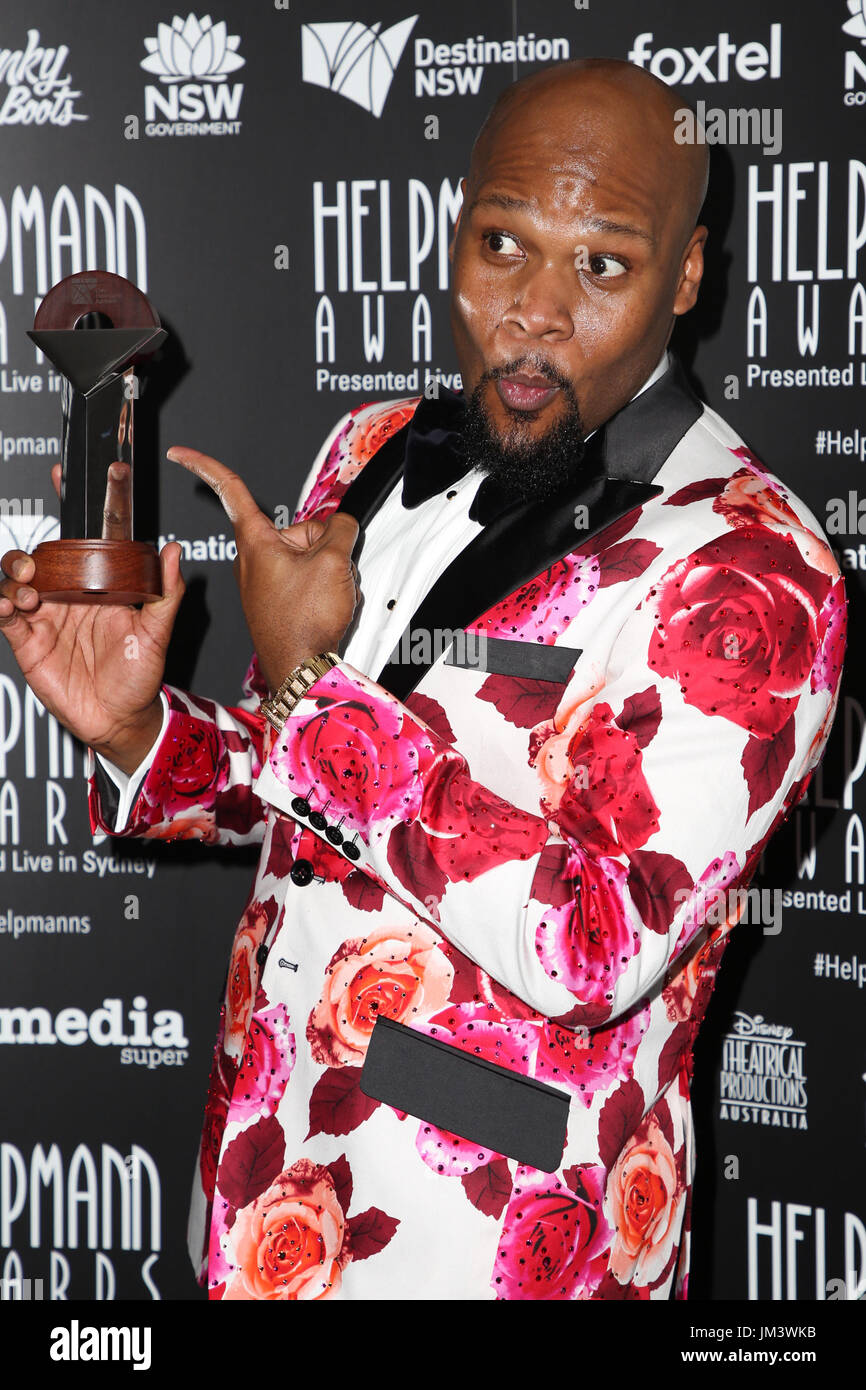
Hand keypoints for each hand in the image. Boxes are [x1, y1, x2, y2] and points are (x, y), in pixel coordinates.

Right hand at [0, 462, 184, 773]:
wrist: (122, 719)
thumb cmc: (141, 675)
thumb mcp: (158, 632)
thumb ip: (165, 593)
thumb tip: (174, 550)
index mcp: (99, 584)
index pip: (83, 537)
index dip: (73, 505)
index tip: (65, 474)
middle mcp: (69, 593)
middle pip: (39, 555)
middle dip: (31, 551)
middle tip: (36, 564)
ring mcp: (46, 614)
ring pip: (15, 579)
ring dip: (15, 575)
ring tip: (27, 589)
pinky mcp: (27, 639)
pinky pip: (3, 613)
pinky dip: (0, 603)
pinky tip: (11, 604)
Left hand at [166, 447, 359, 692]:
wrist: (300, 669)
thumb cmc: (303, 623)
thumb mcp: (335, 561)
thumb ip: (340, 527)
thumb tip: (341, 522)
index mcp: (256, 541)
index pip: (228, 490)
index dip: (203, 465)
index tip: (180, 454)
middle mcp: (252, 560)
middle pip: (293, 527)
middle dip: (318, 540)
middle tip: (325, 568)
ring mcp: (262, 581)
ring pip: (302, 553)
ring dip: (323, 566)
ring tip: (323, 593)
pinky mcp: (274, 600)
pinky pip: (302, 576)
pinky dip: (318, 585)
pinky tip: (321, 604)